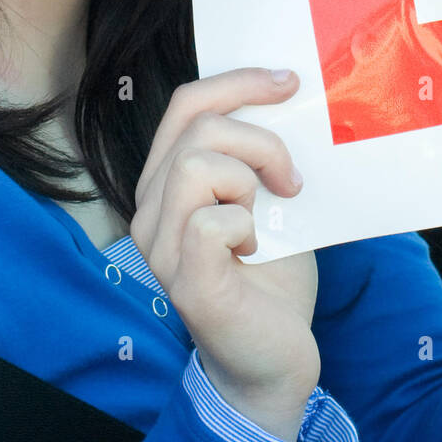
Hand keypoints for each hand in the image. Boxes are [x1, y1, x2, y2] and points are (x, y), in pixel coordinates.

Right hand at [131, 67, 318, 440]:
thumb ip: (256, 157)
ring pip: (196, 165)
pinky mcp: (184, 282)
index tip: (287, 82)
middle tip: (291, 181)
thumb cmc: (272, 278)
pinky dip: (246, 226)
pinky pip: (210, 222)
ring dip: (249, 182)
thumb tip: (286, 99)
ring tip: (266, 217)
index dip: (237, 82)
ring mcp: (160, 248)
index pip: (186, 106)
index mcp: (166, 183)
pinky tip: (255, 251)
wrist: (277, 359)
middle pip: (198, 127)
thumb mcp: (268, 200)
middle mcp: (150, 211)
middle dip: (261, 141)